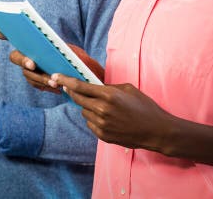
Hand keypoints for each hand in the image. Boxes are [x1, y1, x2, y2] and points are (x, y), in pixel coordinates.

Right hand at [0, 29, 103, 91]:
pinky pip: (35, 84)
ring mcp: (29, 69)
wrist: (83, 75)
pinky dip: (45, 86)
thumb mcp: (65, 47)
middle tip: (33, 64)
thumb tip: (50, 45)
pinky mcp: (35, 82)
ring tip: (54, 81)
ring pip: (27, 74)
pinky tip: (57, 88)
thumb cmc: (72, 57)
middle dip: (23, 60)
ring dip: (40, 77)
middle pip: (16, 57)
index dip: (2, 33)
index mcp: (32, 42)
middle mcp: (26, 54)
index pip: (11, 35)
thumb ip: (53, 43)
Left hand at [54, 74, 175, 151]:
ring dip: (88, 107)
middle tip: (70, 89)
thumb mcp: (127, 89)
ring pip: (84, 112)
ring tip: (103, 107)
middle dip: (73, 93)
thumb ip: (108, 87)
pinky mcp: (103, 135)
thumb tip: (92, 86)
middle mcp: (102, 110)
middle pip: (77, 99)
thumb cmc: (144, 107)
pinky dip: (94, 119)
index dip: (65, 80)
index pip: (80, 86)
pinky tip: (107, 118)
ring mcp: (102, 124)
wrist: (157, 130)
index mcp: (109, 95)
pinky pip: (90, 124)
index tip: (56, 76)